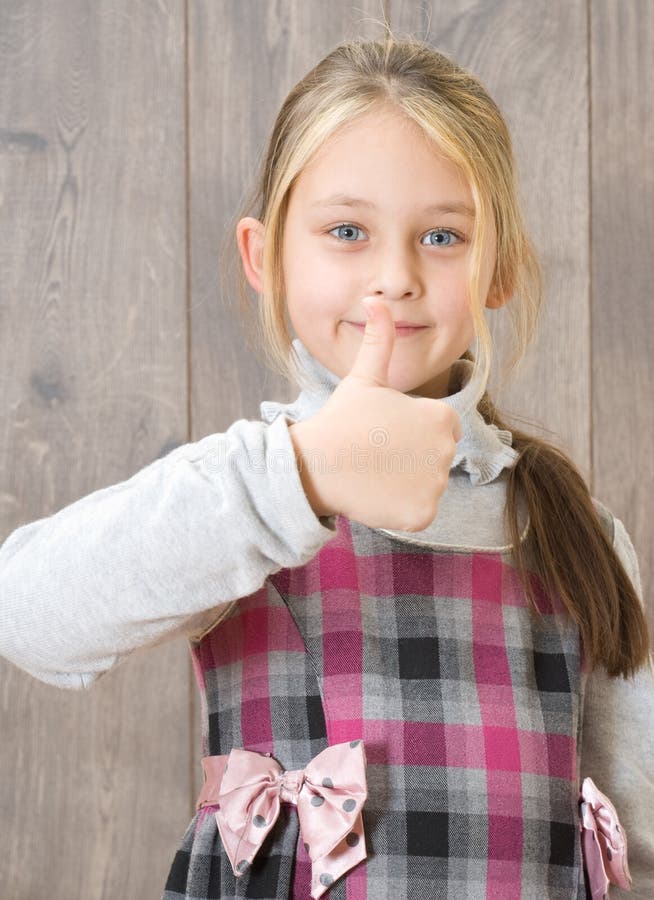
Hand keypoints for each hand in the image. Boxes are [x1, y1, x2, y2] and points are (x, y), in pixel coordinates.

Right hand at [289, 297, 461, 531]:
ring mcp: (436, 486)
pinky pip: (419, 513)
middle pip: (435, 458)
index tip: (383, 431)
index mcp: (442, 417)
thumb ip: (380, 340)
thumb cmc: (342, 418)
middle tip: (376, 452)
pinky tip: (377, 495)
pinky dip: (401, 509)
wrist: (316, 464)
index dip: (409, 430)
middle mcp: (447, 451)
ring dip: (405, 483)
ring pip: (426, 486)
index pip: (439, 429)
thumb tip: (376, 299)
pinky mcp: (423, 515)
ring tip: (374, 472)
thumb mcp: (365, 376)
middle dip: (411, 457)